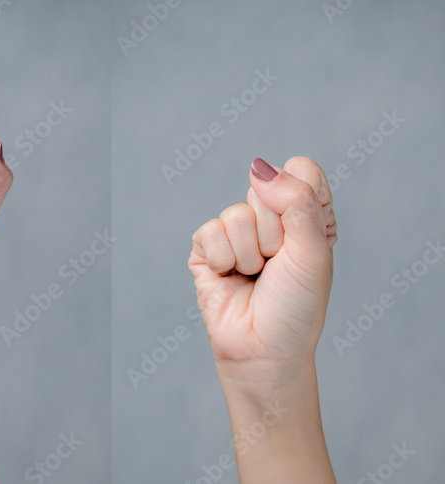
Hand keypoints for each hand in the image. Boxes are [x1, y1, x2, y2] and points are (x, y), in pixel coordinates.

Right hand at [189, 157, 336, 375]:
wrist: (263, 350)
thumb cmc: (295, 307)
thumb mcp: (312, 251)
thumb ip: (295, 201)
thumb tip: (258, 167)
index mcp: (306, 214)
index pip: (300, 170)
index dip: (299, 196)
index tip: (304, 233)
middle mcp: (271, 219)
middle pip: (264, 189)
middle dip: (273, 232)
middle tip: (276, 263)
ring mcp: (236, 233)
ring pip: (235, 214)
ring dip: (248, 253)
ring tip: (254, 276)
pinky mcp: (206, 249)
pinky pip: (209, 232)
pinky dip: (223, 260)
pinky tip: (229, 277)